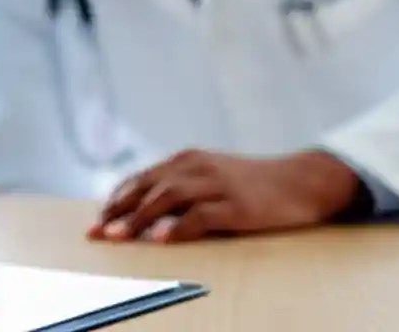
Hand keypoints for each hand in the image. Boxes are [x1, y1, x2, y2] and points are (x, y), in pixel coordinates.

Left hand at [88, 149, 360, 243]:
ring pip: (168, 198)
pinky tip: (163, 239)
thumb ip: (180, 189)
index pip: (141, 179)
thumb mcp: (210, 177)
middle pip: (148, 187)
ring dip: (140, 218)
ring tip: (121, 236)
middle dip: (119, 210)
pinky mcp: (237, 205)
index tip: (97, 219)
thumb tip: (143, 213)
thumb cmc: (251, 183)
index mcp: (186, 161)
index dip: (116, 199)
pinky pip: (202, 215)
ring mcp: (217, 184)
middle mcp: (197, 167)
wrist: (301, 179)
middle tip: (99, 231)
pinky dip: (179, 227)